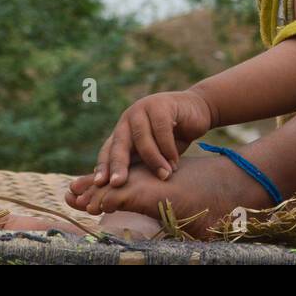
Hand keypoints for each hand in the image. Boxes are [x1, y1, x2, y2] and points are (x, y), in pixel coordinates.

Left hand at [93, 90, 215, 187]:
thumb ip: (139, 163)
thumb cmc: (173, 135)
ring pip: (142, 138)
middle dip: (118, 164)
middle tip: (118, 183)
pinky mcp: (161, 105)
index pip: (108, 150)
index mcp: (123, 131)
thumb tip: (120, 191)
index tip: (99, 184)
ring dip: (154, 160)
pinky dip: (168, 148)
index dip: (103, 166)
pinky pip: (161, 130)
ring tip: (164, 175)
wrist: (196, 110)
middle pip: (119, 144)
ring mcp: (143, 108)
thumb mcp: (153, 151)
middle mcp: (129, 119)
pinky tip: (175, 161)